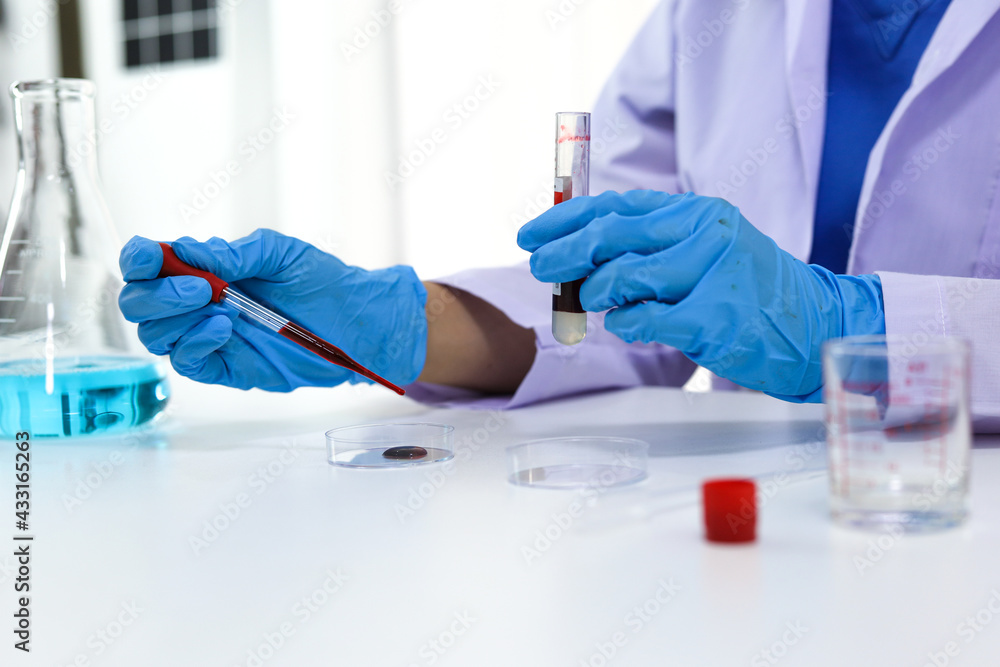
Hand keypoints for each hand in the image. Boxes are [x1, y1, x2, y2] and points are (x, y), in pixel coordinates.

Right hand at [118, 230, 426, 391]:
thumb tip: (187, 253)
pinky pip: (188, 363)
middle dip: (157, 296)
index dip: (138, 261)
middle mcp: (196, 304)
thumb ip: (233, 253)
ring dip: (176, 320)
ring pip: (156, 336)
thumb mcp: (280, 253)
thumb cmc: (321, 281)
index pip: (146, 265)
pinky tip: (224, 329)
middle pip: (139, 305)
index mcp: (204, 269)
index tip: (151, 259)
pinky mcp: (224, 368)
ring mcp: (207, 337)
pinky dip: (196, 344)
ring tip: (223, 309)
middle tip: (200, 289)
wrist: (356, 322)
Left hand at [517, 190, 884, 399]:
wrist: (814, 325)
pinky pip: (645, 320)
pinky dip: (627, 325)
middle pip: (611, 237)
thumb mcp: (702, 251)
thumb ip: (648, 247)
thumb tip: (578, 255)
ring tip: (600, 303)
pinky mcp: (715, 317)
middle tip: (538, 268)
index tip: (530, 234)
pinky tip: (630, 325)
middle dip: (564, 254)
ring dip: (599, 295)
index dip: (565, 219)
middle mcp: (704, 233)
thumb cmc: (747, 290)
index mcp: (695, 212)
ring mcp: (712, 274)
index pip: (616, 206)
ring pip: (624, 279)